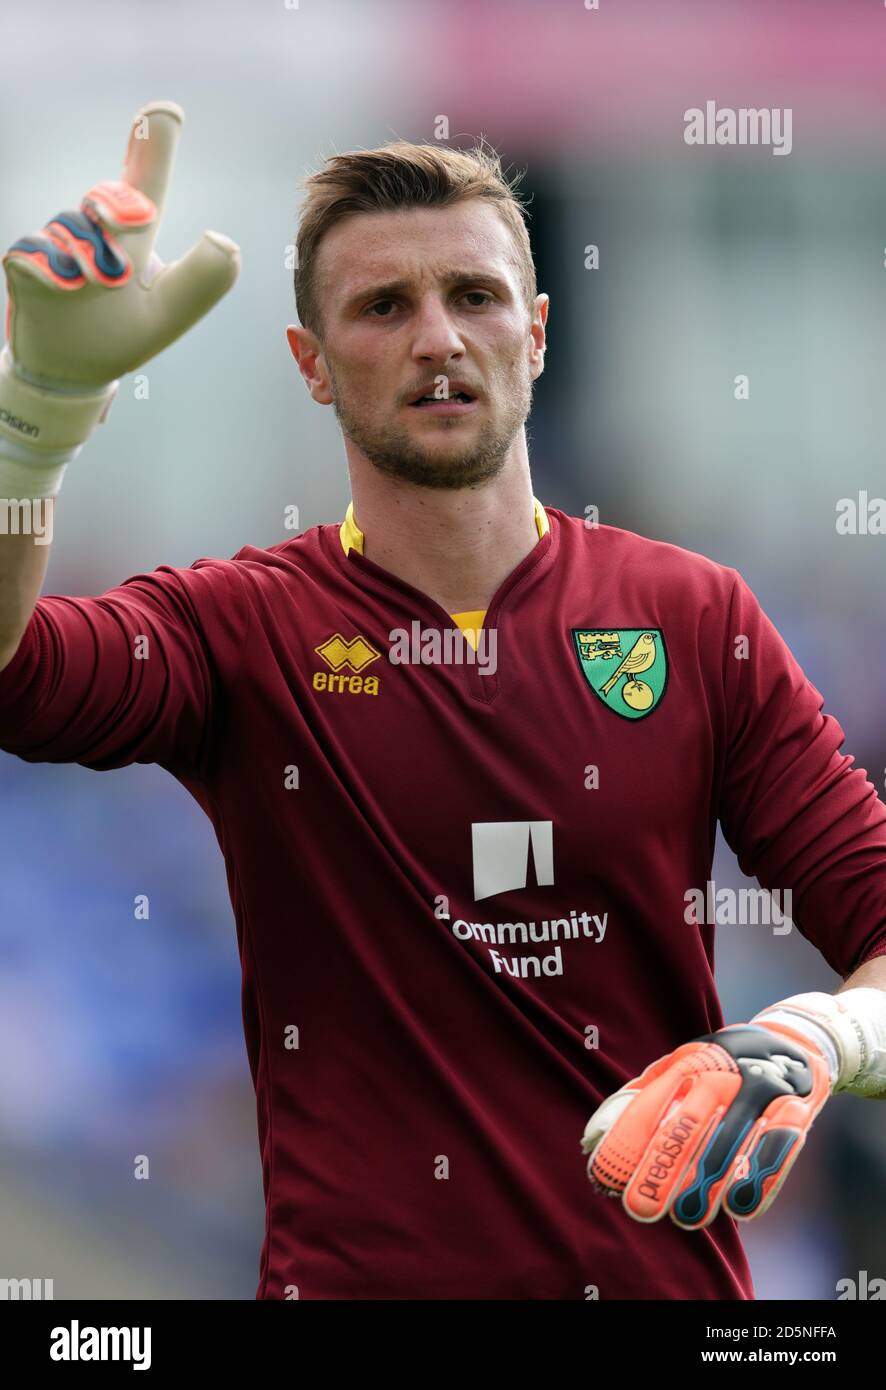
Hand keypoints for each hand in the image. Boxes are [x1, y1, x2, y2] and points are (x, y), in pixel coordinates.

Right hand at [0, 100, 239, 452]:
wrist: (71, 370)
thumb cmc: (122, 335)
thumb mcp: (168, 314)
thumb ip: (201, 282)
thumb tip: (225, 240)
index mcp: (134, 239)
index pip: (147, 185)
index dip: (154, 146)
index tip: (165, 112)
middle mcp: (96, 231)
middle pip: (107, 196)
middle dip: (117, 205)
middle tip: (134, 230)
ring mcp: (58, 244)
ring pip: (72, 228)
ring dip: (88, 261)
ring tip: (93, 291)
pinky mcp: (25, 263)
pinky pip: (33, 251)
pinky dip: (51, 271)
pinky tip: (63, 289)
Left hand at [580, 1022, 830, 1228]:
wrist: (793, 1044)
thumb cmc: (722, 1069)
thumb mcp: (683, 1068)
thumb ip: (646, 1098)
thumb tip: (596, 1137)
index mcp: (687, 1063)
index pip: (649, 1105)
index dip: (625, 1143)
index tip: (606, 1176)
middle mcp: (721, 1074)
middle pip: (686, 1127)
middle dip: (661, 1171)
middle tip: (640, 1209)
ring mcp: (760, 1089)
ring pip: (729, 1145)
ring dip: (706, 1186)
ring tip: (686, 1215)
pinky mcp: (796, 1107)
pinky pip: (778, 1149)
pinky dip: (759, 1181)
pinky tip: (739, 1208)